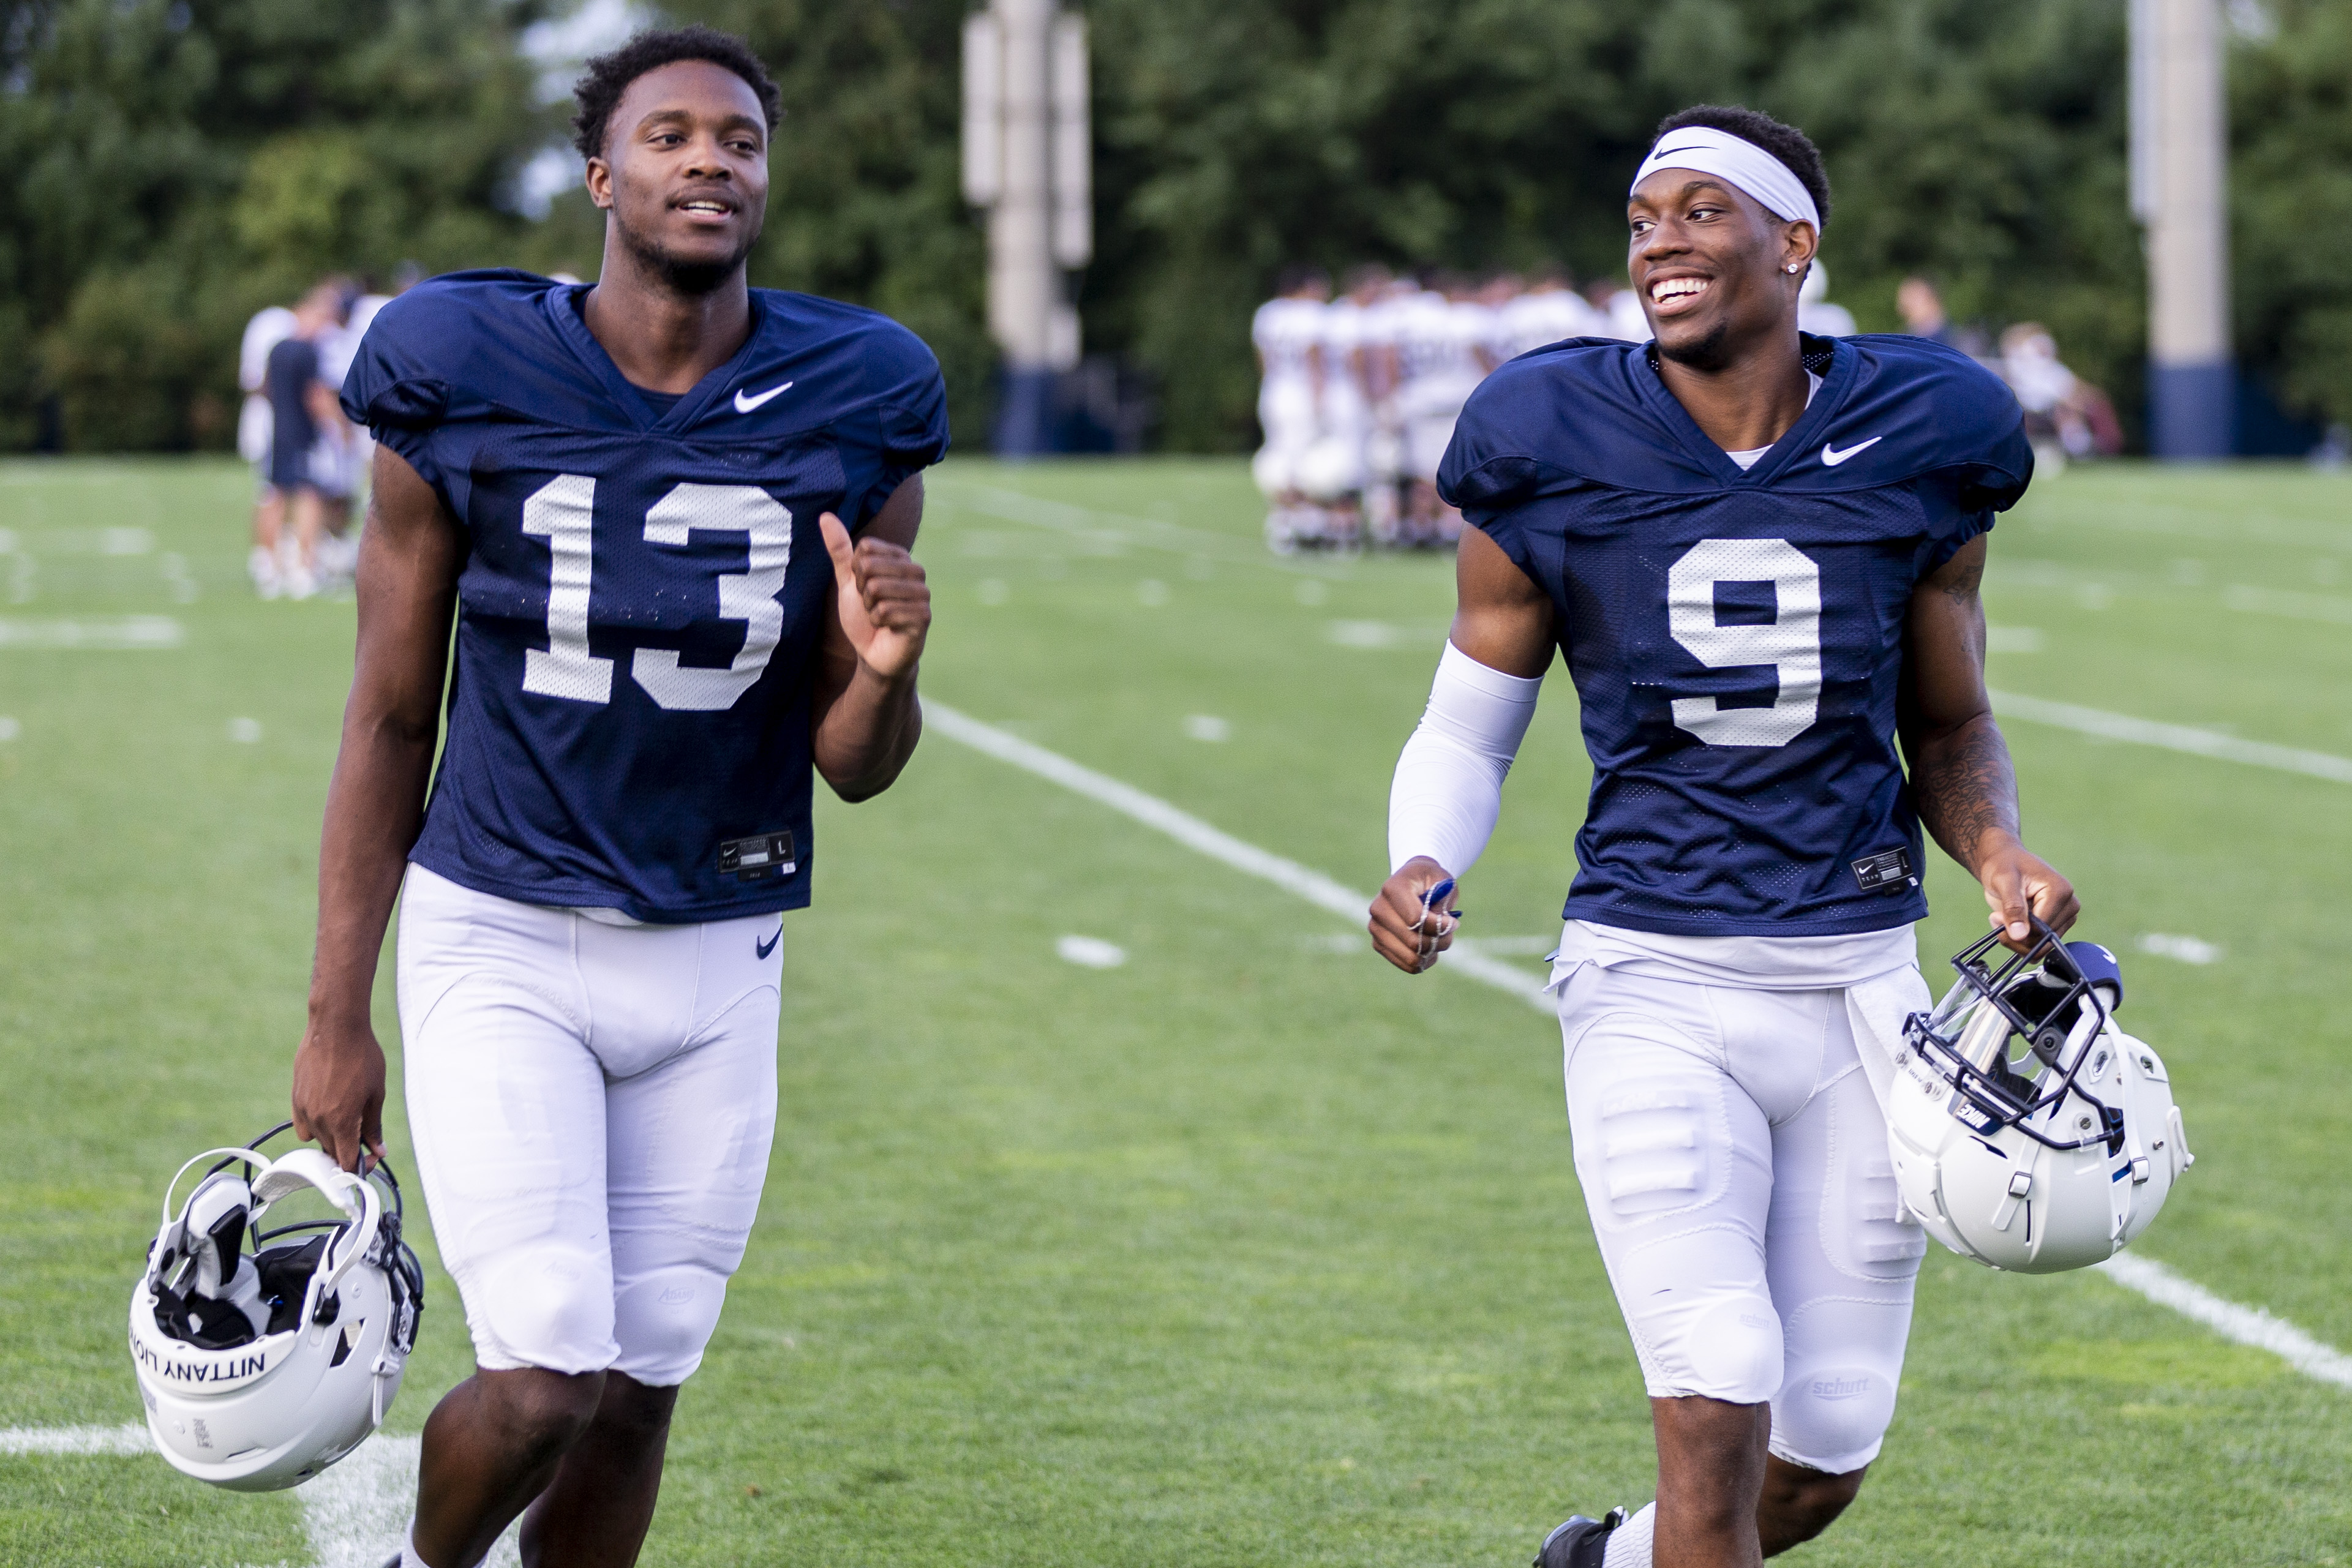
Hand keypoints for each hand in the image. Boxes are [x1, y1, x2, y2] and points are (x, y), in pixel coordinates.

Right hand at [291, 1016, 386, 1172]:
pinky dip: (316, 1126)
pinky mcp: (295, 1098)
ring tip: (349, 1118)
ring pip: (317, 1139)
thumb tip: (378, 1150)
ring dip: (333, 1138)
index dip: (358, 1167)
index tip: (369, 1160)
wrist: (335, 1028)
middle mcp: (318, 1120)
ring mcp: (303, 1109)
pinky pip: (303, 1125)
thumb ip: (374, 1126)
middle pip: (331, 1152)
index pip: (345, 1161)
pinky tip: (329, 1111)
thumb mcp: (376, 1093)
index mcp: (341, 1121)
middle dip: (348, 1150)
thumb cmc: (362, 1057)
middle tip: (366, 1138)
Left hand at [819, 511, 928, 681]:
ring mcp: (923, 593)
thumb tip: (825, 516)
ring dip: (870, 609)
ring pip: (877, 589)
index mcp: (900, 557)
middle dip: (862, 592)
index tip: (864, 589)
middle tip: (871, 606)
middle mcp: (916, 571)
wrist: (875, 654)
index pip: (865, 548)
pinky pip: (886, 611)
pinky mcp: (924, 615)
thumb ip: (840, 550)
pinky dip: (878, 622)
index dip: (855, 572)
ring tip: (879, 617)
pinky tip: (888, 628)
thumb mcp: (848, 582)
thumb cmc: (864, 617)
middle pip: (870, 567)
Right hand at [1369, 856, 1459, 974]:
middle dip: (1439, 941)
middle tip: (1449, 932)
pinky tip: (1430, 949)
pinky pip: (1406, 965)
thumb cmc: (1431, 880)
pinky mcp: (1378, 943)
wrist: (1413, 882)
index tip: (1454, 922)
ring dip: (1432, 953)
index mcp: (1392, 888)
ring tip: (1440, 940)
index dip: (1439, 926)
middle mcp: (1378, 909)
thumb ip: (1442, 904)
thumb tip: (1438, 929)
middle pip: (1412, 941)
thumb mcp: (1443, 882)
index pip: (1415, 919)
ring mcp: (1376, 928)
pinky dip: (1424, 961)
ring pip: (1410, 957)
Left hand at [1976, 835, 2078, 952]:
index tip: (1995, 918)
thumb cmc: (2004, 865)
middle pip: (2044, 941)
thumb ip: (2013, 908)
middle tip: (1996, 918)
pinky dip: (2021, 940)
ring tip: (2001, 917)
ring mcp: (2065, 917)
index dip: (2017, 931)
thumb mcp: (2004, 881)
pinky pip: (2039, 945)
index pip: (2043, 930)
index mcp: (2061, 893)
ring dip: (2016, 939)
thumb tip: (2020, 935)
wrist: (2005, 862)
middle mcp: (2069, 907)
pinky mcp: (2056, 924)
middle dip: (2016, 936)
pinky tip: (2009, 923)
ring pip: (2041, 947)